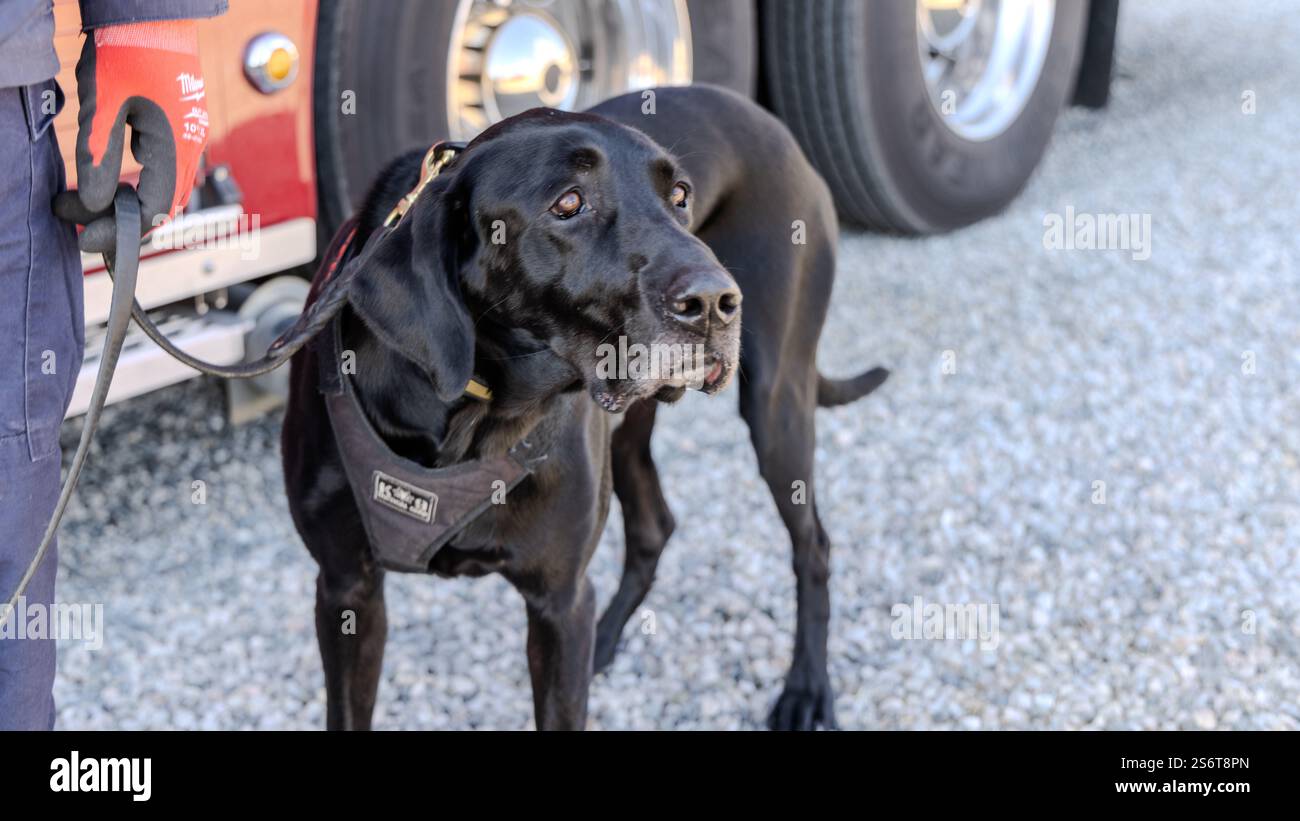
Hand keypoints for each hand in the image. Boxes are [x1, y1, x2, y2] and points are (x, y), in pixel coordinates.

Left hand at [53, 20, 209, 252]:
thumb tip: (94, 204)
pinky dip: (138, 183)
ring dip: (129, 204)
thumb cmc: (127, 51)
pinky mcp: (179, 125)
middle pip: (162, 207)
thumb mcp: (103, 106)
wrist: (150, 14)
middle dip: (121, 223)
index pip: (152, 210)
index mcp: (175, 146)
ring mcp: (188, 136)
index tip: (84, 238)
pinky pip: (165, 169)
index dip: (117, 230)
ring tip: (91, 206)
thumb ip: (99, 158)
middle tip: (81, 226)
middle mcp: (189, 146)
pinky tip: (113, 177)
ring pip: (164, 190)